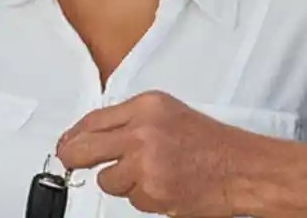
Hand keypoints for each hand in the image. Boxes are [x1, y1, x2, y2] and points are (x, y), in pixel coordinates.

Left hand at [55, 91, 246, 214]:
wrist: (241, 168)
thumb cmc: (210, 142)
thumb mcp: (167, 114)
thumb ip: (131, 120)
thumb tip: (90, 135)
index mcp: (146, 106)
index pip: (92, 120)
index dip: (73, 135)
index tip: (66, 143)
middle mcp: (143, 132)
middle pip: (84, 149)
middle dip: (72, 158)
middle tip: (70, 162)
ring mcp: (146, 164)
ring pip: (108, 181)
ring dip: (122, 182)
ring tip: (152, 173)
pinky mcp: (153, 193)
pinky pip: (132, 199)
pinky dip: (144, 197)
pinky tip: (166, 185)